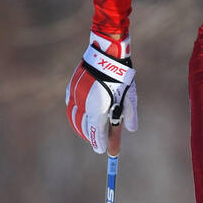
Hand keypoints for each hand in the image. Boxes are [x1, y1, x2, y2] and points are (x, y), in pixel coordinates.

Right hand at [66, 32, 137, 153]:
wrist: (106, 52)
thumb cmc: (121, 76)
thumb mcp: (130, 96)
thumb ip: (130, 115)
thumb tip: (131, 130)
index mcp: (98, 107)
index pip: (96, 133)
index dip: (99, 143)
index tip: (102, 150)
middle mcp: (84, 103)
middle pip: (83, 127)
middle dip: (90, 137)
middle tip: (97, 142)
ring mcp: (75, 95)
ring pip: (74, 118)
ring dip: (80, 127)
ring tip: (88, 132)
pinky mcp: (71, 87)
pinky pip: (70, 105)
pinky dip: (75, 113)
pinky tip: (81, 115)